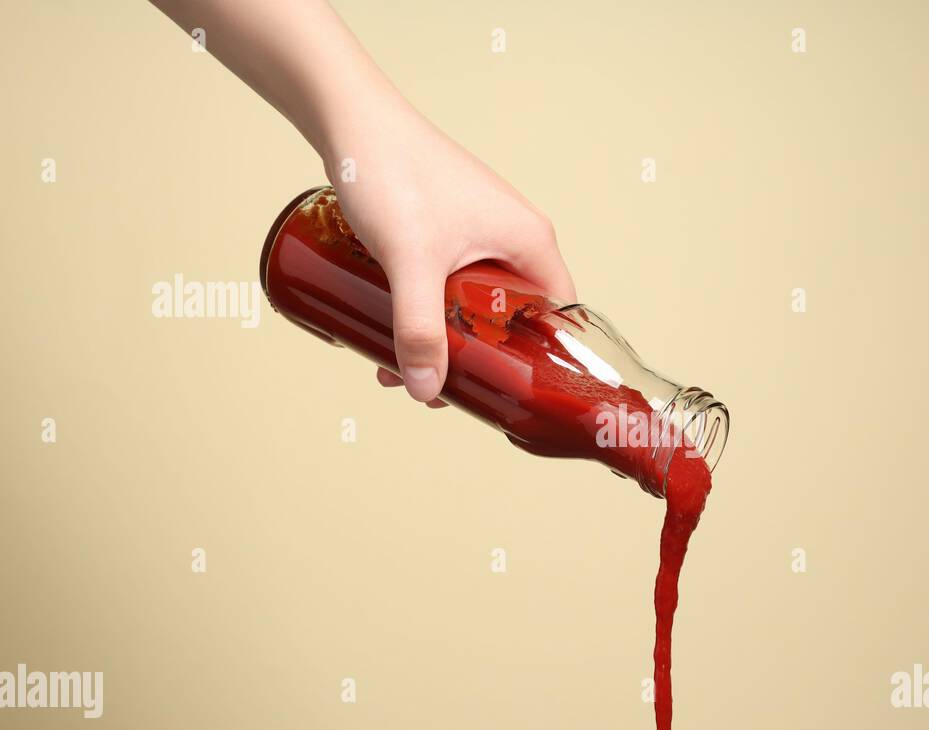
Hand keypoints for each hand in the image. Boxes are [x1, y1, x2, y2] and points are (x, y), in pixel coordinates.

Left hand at [322, 102, 575, 405]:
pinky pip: (450, 282)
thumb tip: (426, 389)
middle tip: (442, 386)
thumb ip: (419, 328)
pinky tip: (393, 327)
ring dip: (444, 337)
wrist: (349, 118)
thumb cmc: (394, 171)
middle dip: (477, 355)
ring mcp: (479, 230)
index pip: (558, 315)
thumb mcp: (410, 261)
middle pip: (513, 315)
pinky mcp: (447, 227)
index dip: (539, 357)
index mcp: (529, 241)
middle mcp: (513, 235)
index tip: (505, 390)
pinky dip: (429, 309)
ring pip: (475, 301)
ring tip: (403, 364)